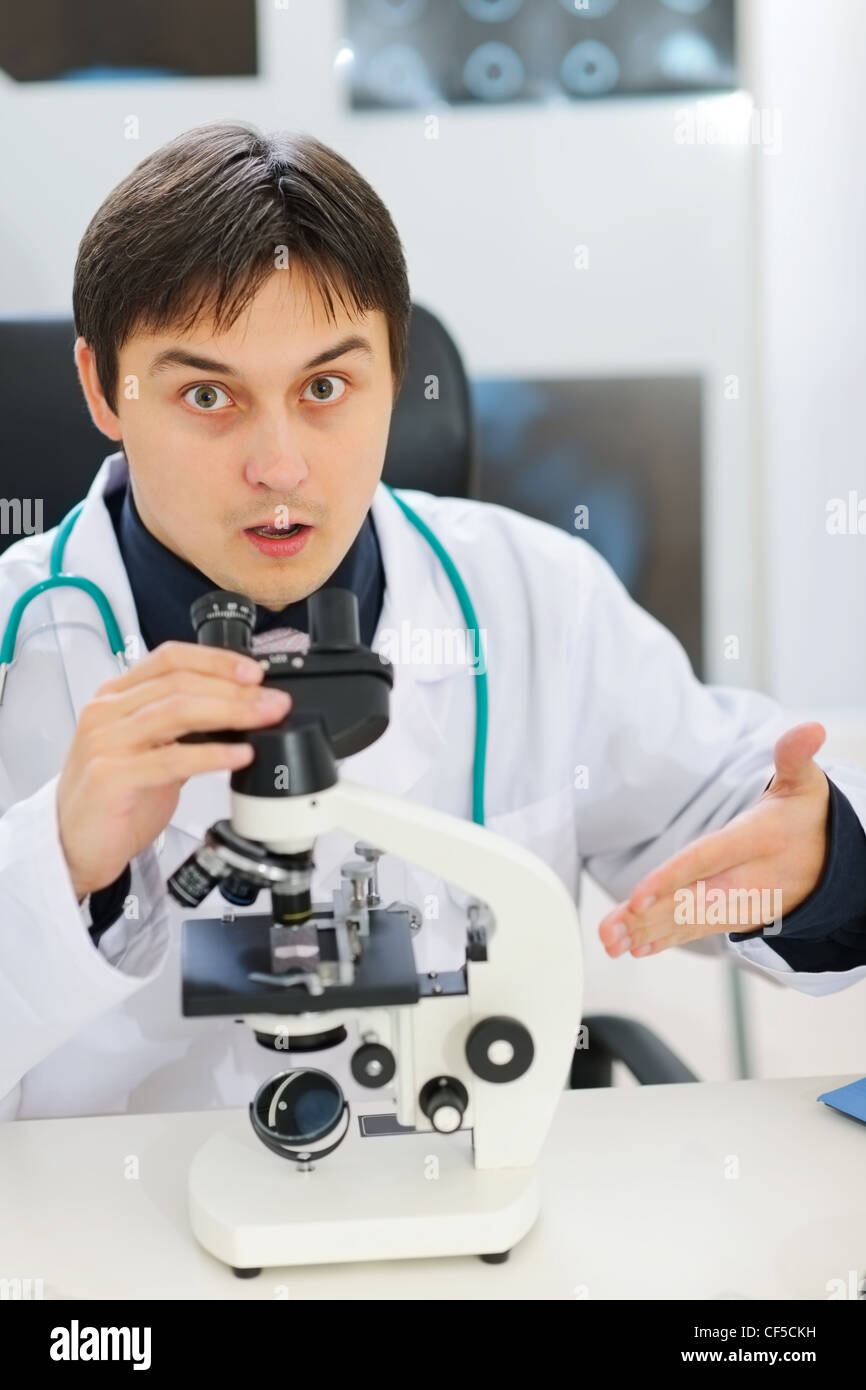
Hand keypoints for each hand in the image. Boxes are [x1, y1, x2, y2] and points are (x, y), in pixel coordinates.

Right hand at [58, 642, 291, 898]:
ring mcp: (105, 742)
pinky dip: (212, 754)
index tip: (253, 673)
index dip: (215, 660)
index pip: (169, 659)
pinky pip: (171, 758)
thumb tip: (241, 714)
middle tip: (273, 701)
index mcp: (116, 697)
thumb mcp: (153, 752)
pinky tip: (239, 755)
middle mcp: (107, 712)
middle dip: (234, 690)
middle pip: (179, 683)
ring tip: (264, 719)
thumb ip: (186, 730)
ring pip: (176, 711)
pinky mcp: (110, 775)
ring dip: (230, 712)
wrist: (74, 845)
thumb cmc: (115, 800)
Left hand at [598, 722, 830, 958]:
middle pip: (691, 900)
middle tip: (608, 931)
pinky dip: (667, 939)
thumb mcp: (805, 783)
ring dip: (647, 932)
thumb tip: (810, 729)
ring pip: (690, 920)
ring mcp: (743, 903)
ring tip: (610, 942)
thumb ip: (795, 756)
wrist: (837, 867)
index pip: (708, 859)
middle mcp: (749, 879)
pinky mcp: (738, 917)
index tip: (637, 897)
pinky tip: (636, 948)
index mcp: (759, 841)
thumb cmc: (808, 817)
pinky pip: (698, 930)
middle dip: (648, 916)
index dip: (672, 878)